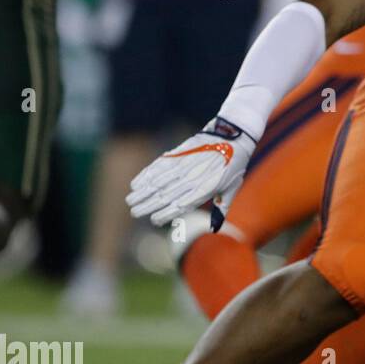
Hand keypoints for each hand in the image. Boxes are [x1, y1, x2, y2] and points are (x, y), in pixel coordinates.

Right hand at [127, 117, 256, 227]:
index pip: (181, 205)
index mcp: (206, 188)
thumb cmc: (234, 165)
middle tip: (134, 213)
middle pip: (165, 195)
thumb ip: (222, 207)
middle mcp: (193, 178)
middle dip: (147, 205)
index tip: (154, 220)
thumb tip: (215, 228)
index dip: (166, 214)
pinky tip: (136, 183)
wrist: (232, 135)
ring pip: (158, 181)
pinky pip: (158, 165)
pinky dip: (145, 174)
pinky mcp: (179, 153)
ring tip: (130, 200)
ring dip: (142, 192)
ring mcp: (184, 164)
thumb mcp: (232, 188)